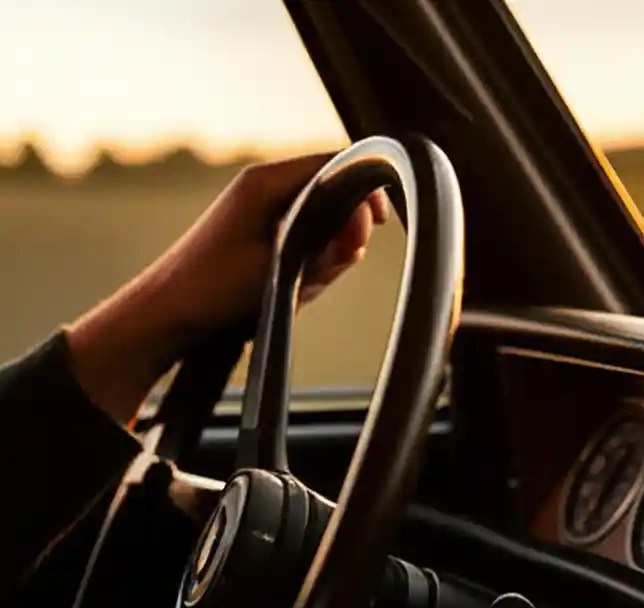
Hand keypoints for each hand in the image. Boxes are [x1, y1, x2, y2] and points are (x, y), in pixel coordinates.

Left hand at [66, 154, 389, 423]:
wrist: (168, 312)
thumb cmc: (215, 289)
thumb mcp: (281, 268)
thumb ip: (327, 249)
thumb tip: (360, 236)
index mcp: (266, 181)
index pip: (335, 163)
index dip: (366, 188)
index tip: (379, 222)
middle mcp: (265, 185)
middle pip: (334, 190)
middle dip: (348, 227)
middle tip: (342, 261)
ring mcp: (263, 206)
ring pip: (324, 217)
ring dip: (329, 250)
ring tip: (309, 282)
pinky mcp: (261, 228)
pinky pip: (306, 233)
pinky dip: (314, 258)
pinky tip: (299, 284)